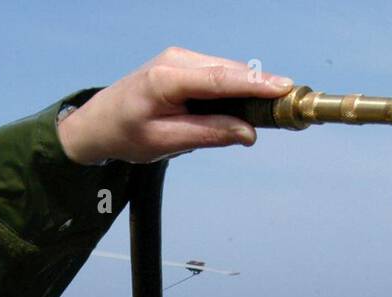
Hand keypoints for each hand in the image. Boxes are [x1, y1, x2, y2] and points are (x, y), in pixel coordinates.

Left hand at [56, 46, 295, 164]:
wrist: (99, 121)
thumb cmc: (126, 134)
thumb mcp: (164, 143)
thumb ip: (207, 135)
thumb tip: (248, 133)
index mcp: (165, 79)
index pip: (219, 80)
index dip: (255, 84)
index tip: (284, 89)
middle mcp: (175, 60)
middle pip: (229, 72)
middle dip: (262, 87)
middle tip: (292, 106)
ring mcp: (181, 58)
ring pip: (227, 72)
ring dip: (250, 90)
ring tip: (274, 109)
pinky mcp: (186, 63)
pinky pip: (219, 75)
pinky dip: (235, 89)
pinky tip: (247, 105)